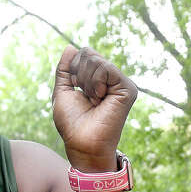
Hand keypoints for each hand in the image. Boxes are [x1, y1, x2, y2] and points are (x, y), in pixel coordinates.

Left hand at [52, 46, 137, 170]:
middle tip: (86, 98)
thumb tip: (70, 47)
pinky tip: (100, 99)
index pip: (84, 54)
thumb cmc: (72, 124)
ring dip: (86, 82)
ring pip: (96, 60)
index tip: (77, 91)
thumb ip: (64, 69)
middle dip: (78, 75)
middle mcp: (111, 80)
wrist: (82, 144)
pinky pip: (105, 68)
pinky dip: (96, 83)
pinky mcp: (127, 88)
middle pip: (88, 53)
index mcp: (98, 80)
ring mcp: (121, 83)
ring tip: (94, 101)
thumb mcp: (62, 91)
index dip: (73, 70)